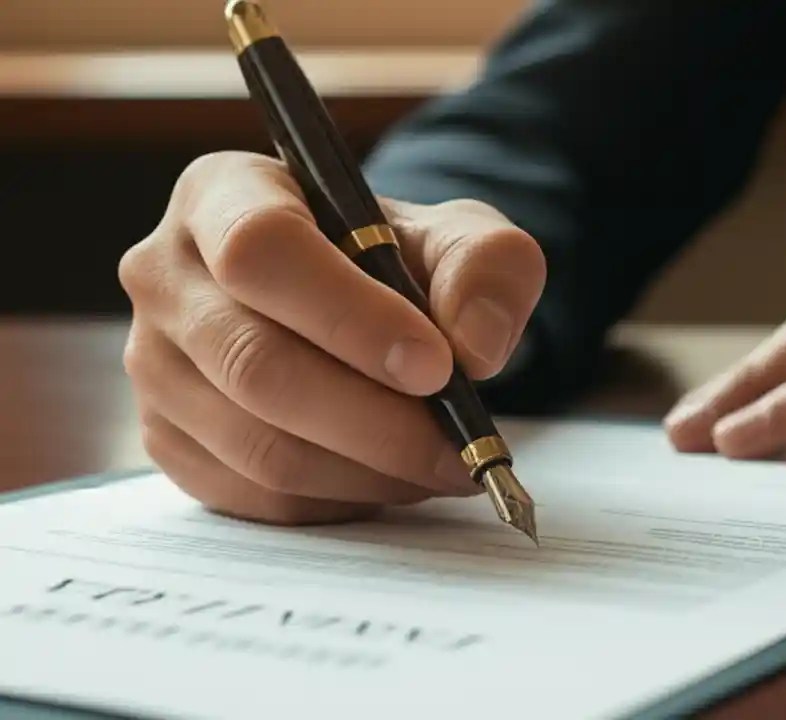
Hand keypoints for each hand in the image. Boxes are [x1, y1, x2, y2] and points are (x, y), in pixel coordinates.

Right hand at [119, 151, 545, 523]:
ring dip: (369, 470)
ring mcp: (154, 365)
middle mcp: (166, 275)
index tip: (435, 366)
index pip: (261, 250)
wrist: (358, 305)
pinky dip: (340, 499)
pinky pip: (256, 495)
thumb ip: (485, 267)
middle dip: (377, 421)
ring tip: (440, 464)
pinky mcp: (167, 439)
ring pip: (259, 445)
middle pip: (256, 364)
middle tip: (460, 446)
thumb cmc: (397, 260)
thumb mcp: (460, 236)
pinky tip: (391, 478)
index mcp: (223, 195)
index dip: (351, 316)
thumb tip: (474, 344)